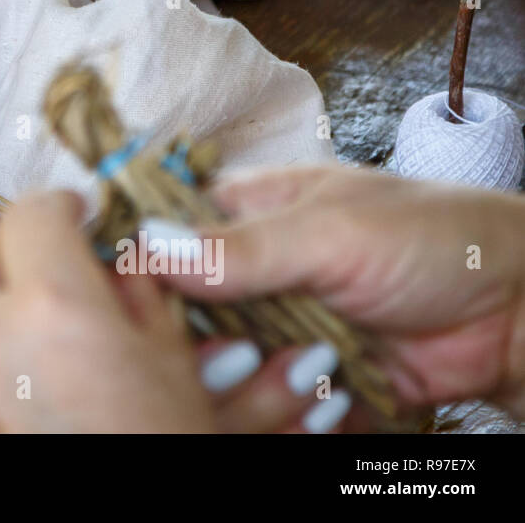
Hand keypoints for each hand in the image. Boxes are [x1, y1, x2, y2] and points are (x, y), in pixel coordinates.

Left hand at [0, 189, 215, 431]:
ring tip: (34, 341)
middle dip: (3, 245)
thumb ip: (140, 291)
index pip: (29, 212)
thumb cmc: (160, 454)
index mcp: (52, 309)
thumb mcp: (177, 368)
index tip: (76, 218)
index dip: (59, 209)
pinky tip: (15, 390)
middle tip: (46, 267)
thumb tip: (116, 256)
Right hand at [159, 164, 524, 427]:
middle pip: (176, 318)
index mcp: (240, 214)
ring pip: (215, 371)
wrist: (518, 310)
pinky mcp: (300, 380)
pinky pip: (263, 409)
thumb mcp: (333, 230)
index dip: (141, 271)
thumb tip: (148, 247)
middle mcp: (244, 274)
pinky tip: (325, 398)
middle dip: (200, 345)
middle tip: (242, 351)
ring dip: (251, 385)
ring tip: (310, 371)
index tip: (144, 301)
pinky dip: (285, 415)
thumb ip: (241, 246)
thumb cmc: (435, 237)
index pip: (158, 237)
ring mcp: (271, 330)